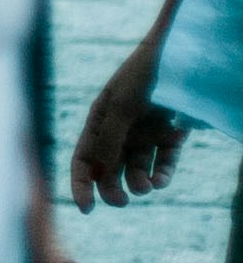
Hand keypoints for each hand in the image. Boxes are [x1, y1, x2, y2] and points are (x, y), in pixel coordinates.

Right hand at [73, 37, 190, 209]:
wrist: (183, 53)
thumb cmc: (144, 75)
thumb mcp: (121, 107)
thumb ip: (109, 141)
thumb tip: (100, 175)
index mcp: (99, 120)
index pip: (84, 160)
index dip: (81, 184)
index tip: (87, 208)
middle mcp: (120, 130)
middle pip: (110, 170)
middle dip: (112, 188)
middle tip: (121, 201)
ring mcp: (146, 133)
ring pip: (138, 169)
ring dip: (140, 183)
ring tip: (147, 187)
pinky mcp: (170, 135)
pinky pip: (164, 162)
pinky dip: (163, 173)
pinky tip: (161, 180)